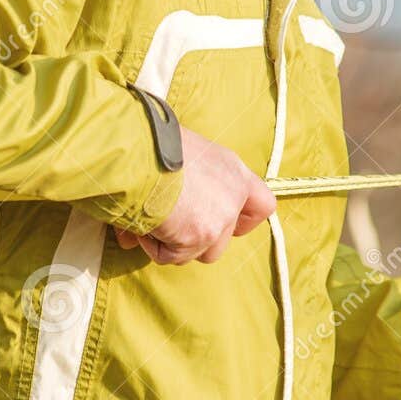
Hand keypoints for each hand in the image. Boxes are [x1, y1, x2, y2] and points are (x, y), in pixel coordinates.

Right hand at [114, 126, 275, 264]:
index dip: (242, 220)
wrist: (137, 151)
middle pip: (223, 240)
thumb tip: (140, 230)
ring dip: (173, 243)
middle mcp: (233, 196)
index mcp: (233, 171)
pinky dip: (152, 244)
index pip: (262, 205)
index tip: (220, 221)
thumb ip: (177, 188)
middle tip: (169, 222)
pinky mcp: (198, 238)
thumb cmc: (150, 144)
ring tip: (150, 217)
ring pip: (199, 253)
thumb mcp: (178, 154)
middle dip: (195, 239)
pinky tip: (142, 220)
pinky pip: (170, 256)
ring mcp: (219, 220)